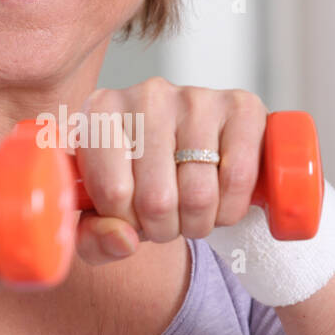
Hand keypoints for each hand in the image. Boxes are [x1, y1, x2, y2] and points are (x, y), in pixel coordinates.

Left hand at [73, 79, 267, 264]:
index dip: (126, 222)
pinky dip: (231, 208)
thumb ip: (93, 237)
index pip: (113, 193)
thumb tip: (124, 239)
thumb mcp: (98, 214)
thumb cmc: (134, 183)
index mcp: (101, 112)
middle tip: (165, 221)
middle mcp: (147, 95)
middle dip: (163, 228)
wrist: (182, 155)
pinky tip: (219, 202)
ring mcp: (196, 97)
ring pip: (199, 194)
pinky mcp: (241, 105)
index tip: (130, 216)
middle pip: (157, 199)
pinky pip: (239, 178)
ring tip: (190, 213)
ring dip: (197, 222)